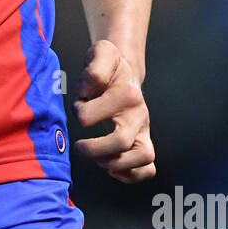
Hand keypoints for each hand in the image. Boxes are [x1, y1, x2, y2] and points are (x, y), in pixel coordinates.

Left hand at [72, 39, 154, 183]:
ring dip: (117, 164)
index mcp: (126, 94)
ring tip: (101, 160)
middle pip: (120, 142)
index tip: (80, 104)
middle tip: (81, 147)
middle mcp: (139, 114)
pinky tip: (113, 169)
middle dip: (94, 150)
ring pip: (143, 158)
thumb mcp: (101, 53)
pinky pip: (148, 169)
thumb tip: (87, 91)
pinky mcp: (144, 142)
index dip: (79, 113)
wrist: (125, 71)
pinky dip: (131, 175)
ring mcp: (144, 130)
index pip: (90, 116)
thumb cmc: (108, 66)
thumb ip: (94, 67)